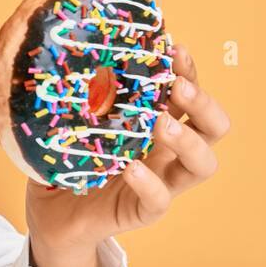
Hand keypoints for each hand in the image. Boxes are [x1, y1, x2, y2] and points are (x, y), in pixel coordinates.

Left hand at [26, 42, 230, 266]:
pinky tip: (131, 169)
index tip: (173, 49)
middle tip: (177, 87)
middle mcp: (166, 152)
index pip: (186, 94)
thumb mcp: (70, 127)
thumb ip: (72, 100)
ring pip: (202, 165)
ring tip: (162, 124)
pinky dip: (149, 184)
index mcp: (155, 125)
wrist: (52, 217)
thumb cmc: (66, 166)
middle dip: (203, 103)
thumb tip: (53, 60)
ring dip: (187, 141)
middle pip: (213, 127)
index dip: (187, 71)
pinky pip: (159, 200)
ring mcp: (161, 183)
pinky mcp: (142, 211)